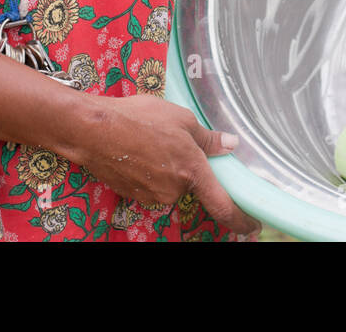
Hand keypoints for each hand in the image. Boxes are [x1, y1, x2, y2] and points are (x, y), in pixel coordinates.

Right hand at [67, 94, 261, 236]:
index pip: (223, 205)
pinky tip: (135, 149)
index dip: (240, 220)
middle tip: (169, 140)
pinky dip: (149, 170)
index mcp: (192, 170)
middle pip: (190, 184)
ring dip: (166, 167)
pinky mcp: (134, 195)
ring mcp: (152, 196)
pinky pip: (151, 184)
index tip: (252, 227)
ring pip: (170, 183)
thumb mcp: (181, 118)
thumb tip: (231, 144)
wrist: (93, 130)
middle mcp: (174, 190)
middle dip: (185, 167)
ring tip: (148, 139)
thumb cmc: (138, 118)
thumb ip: (208, 138)